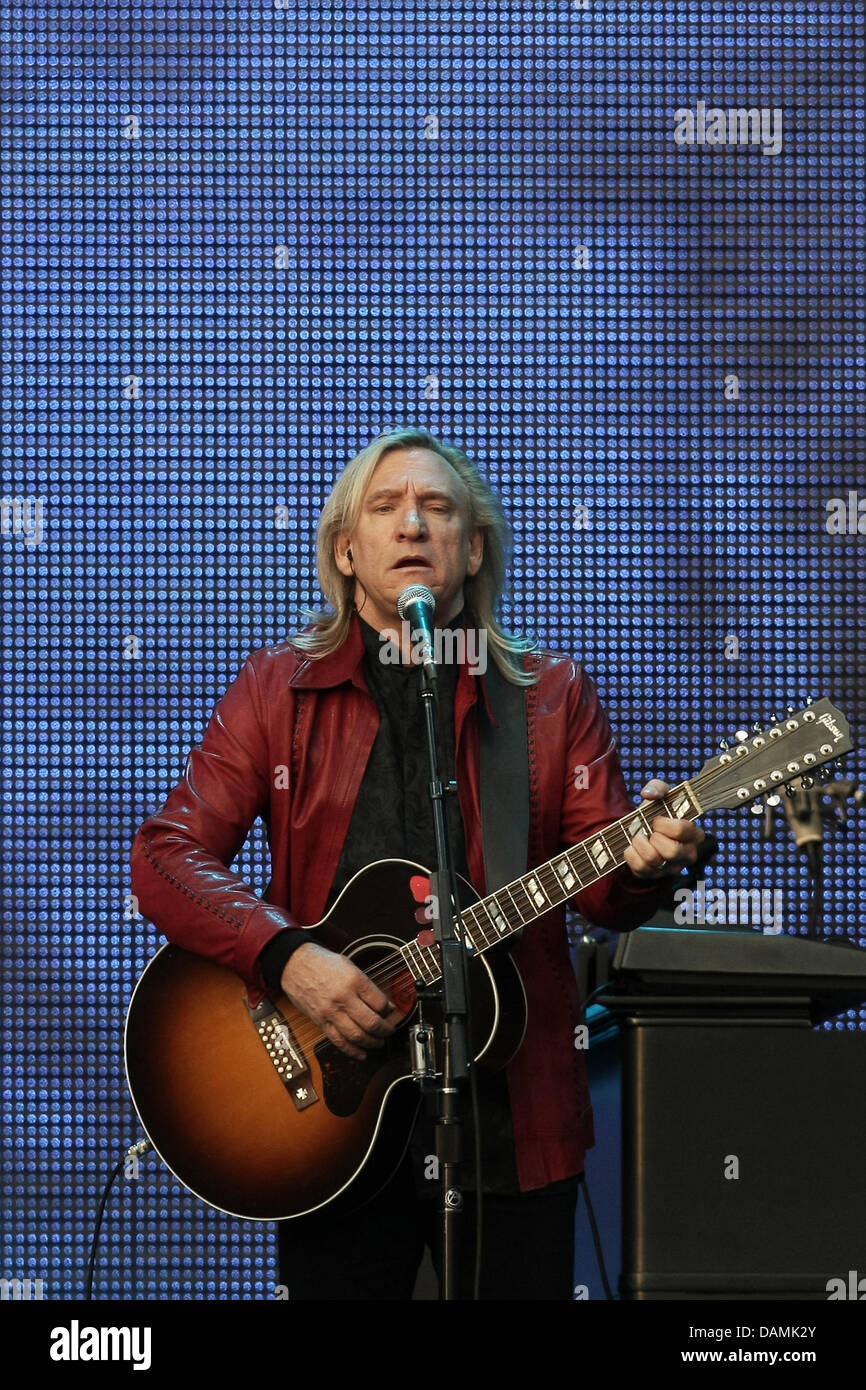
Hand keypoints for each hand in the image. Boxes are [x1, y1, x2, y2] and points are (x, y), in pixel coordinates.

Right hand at [280, 941, 402, 1060]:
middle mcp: (343, 998)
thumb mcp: (349, 965)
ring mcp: (331, 1012)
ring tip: (379, 1042)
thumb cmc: (322, 962)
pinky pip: (338, 1041)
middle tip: (389, 1031)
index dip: (389, 1010)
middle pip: (371, 1022)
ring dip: (372, 1043)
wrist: (295, 964)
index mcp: (354, 980)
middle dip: (385, 1030)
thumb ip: (366, 985)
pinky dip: (352, 1051)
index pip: (380, 1003)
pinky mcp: (321, 1021)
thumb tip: (383, 1003)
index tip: (391, 1012)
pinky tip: (362, 1053)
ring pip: (357, 1035)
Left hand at [624, 778, 705, 879]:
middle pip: (672, 851)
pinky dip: (631, 854)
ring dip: (640, 844)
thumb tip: (649, 794)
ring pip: (653, 860)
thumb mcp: (659, 795)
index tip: (657, 819)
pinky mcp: (655, 876)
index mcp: (695, 834)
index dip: (665, 824)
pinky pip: (640, 868)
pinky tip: (633, 846)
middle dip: (654, 837)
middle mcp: (687, 854)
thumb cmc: (656, 812)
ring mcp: (672, 868)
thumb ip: (657, 787)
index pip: (683, 831)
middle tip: (650, 830)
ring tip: (639, 837)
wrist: (641, 828)